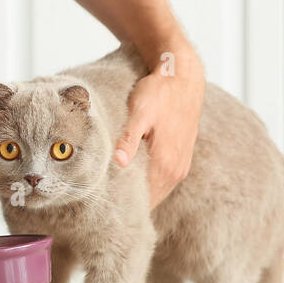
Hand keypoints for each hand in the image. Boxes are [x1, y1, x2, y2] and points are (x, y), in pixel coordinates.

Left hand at [113, 47, 204, 207]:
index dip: (120, 204)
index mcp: (165, 164)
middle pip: (148, 200)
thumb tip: (119, 162)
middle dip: (127, 201)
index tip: (99, 205)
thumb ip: (129, 139)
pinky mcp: (181, 160)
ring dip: (137, 192)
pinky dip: (147, 182)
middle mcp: (175, 172)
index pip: (141, 199)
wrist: (184, 78)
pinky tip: (130, 176)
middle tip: (100, 201)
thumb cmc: (159, 92)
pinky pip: (162, 181)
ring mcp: (180, 167)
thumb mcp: (140, 112)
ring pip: (156, 192)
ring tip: (112, 190)